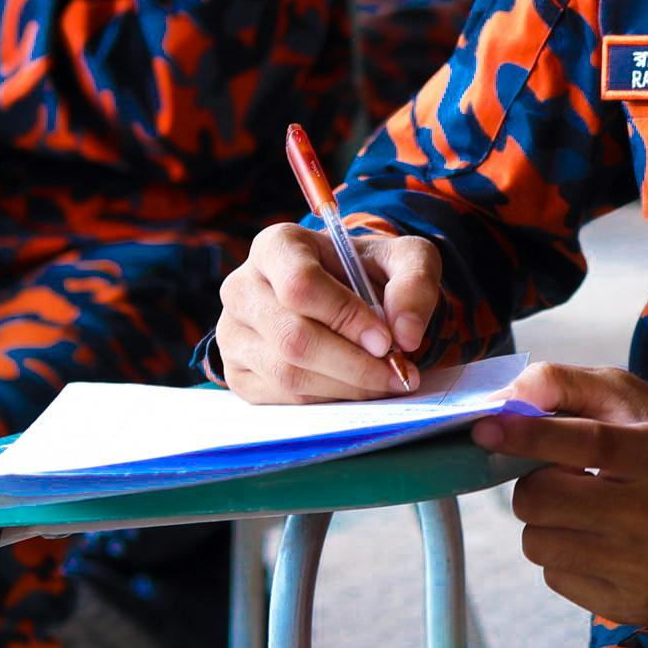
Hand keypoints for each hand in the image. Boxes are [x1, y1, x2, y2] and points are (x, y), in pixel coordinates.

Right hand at [212, 222, 443, 401]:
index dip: (346, 317)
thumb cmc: (368, 271)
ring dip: (346, 387)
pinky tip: (355, 388)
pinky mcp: (237, 373)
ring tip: (386, 381)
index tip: (388, 341)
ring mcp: (232, 334)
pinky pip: (282, 399)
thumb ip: (414, 283)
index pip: (300, 286)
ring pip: (288, 374)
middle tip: (397, 373)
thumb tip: (406, 335)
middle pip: (294, 338)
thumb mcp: (404, 258)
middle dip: (354, 364)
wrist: (344, 293)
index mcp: (276, 246)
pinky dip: (328, 400)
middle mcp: (242, 288)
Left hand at [476, 364, 647, 625]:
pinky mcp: (634, 606)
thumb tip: (506, 397)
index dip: (528, 436)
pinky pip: (555, 579)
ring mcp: (645, 568)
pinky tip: (600, 544)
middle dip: (535, 483)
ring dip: (547, 523)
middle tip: (563, 477)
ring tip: (587, 512)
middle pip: (541, 500)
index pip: (585, 444)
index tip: (485, 429)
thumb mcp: (633, 401)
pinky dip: (565, 558)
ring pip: (538, 544)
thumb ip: (568, 385)